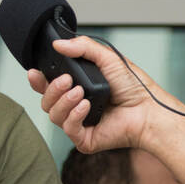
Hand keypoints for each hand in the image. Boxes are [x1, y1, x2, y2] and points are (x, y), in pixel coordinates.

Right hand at [29, 35, 171, 153]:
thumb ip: (83, 47)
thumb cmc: (134, 87)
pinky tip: (85, 106)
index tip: (35, 72)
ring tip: (81, 93)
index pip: (47, 85)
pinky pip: (68, 129)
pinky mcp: (84, 139)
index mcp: (76, 87)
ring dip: (63, 101)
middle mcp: (74, 105)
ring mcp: (78, 123)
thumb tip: (58, 44)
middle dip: (51, 89)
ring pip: (53, 114)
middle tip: (66, 80)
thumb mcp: (108, 58)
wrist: (149, 110)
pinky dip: (73, 115)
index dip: (37, 80)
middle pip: (46, 100)